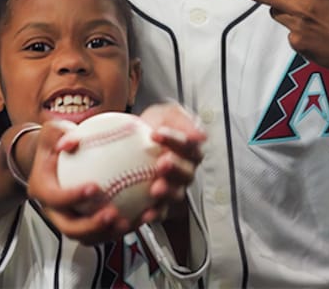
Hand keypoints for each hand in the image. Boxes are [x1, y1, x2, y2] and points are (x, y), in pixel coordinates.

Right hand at [23, 121, 137, 244]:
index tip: (94, 187)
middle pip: (69, 228)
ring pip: (88, 236)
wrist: (52, 159)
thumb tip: (70, 141)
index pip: (55, 198)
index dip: (72, 197)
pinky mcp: (85, 224)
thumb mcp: (53, 131)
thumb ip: (62, 133)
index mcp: (42, 189)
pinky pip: (103, 232)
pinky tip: (142, 216)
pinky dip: (121, 228)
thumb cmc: (55, 142)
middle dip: (91, 226)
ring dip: (109, 233)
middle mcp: (54, 210)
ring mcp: (69, 220)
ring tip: (129, 221)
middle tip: (112, 214)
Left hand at [135, 102, 206, 221]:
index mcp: (188, 148)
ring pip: (177, 193)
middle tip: (161, 162)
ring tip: (155, 188)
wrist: (126, 147)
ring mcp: (174, 188)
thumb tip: (201, 135)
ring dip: (168, 191)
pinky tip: (145, 213)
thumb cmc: (148, 129)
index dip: (175, 139)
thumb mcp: (162, 114)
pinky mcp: (161, 205)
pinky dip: (155, 214)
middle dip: (176, 168)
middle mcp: (185, 170)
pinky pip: (161, 212)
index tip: (156, 134)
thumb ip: (179, 118)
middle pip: (186, 172)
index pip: (188, 144)